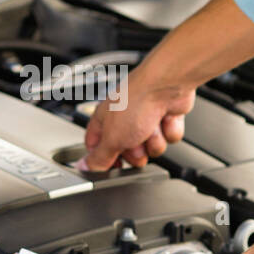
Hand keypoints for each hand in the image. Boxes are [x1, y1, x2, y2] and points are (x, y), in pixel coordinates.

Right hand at [78, 65, 195, 170]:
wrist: (166, 85)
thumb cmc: (136, 101)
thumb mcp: (112, 138)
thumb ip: (99, 157)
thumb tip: (85, 167)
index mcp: (104, 121)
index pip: (96, 147)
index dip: (104, 160)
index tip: (113, 168)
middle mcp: (123, 119)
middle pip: (127, 153)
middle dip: (136, 153)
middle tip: (136, 142)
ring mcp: (146, 118)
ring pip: (151, 147)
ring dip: (154, 141)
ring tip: (152, 126)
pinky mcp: (165, 117)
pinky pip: (168, 138)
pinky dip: (168, 130)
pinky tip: (165, 118)